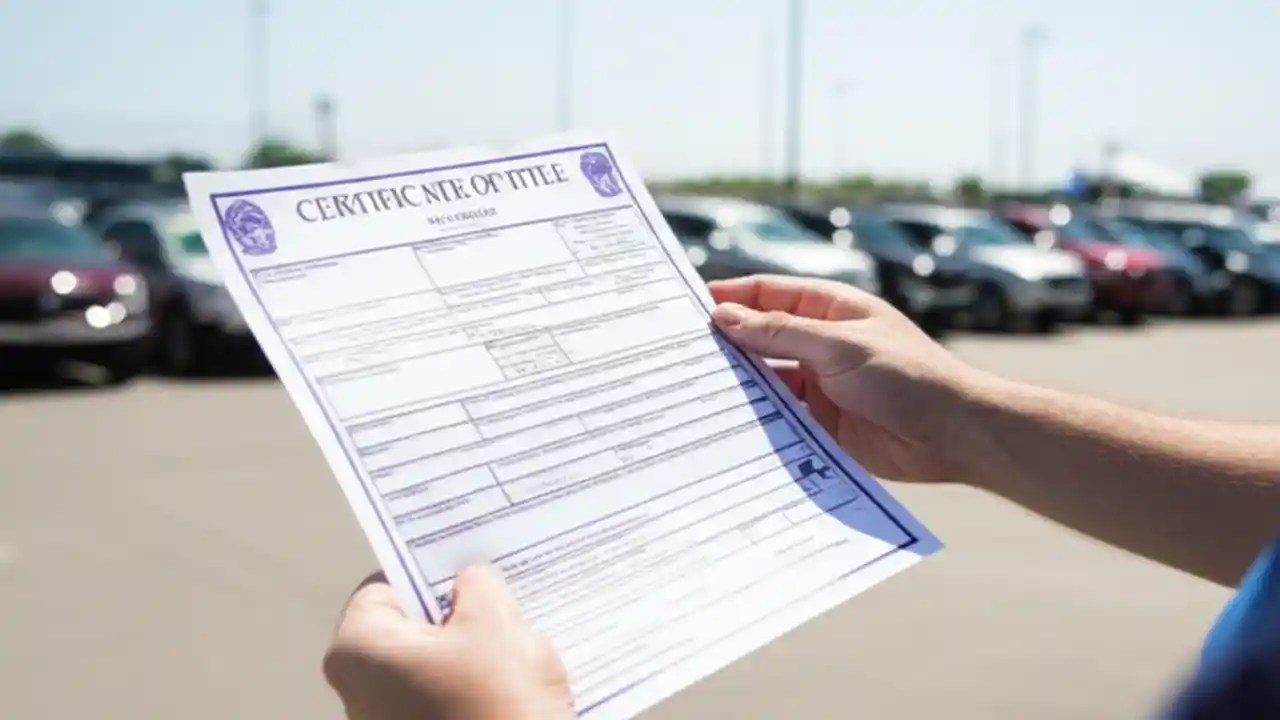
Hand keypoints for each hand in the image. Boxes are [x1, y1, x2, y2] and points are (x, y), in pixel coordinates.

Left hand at [323, 566, 573, 719]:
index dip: (429, 577)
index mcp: (357, 651)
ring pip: (430, 671)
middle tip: (499, 614)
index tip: (469, 577)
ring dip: (470, 660)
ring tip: (512, 658)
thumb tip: (469, 584)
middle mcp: (356, 694)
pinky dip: (472, 695)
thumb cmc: (493, 703)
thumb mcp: (495, 623)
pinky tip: (509, 696)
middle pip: (408, 631)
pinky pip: (442, 706)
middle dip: (455, 620)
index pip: (384, 588)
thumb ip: (477, 587)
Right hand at [710, 275, 988, 482]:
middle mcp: (818, 343)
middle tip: (676, 352)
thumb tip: (725, 317)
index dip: (728, 297)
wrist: (954, 435)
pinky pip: (777, 416)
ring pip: (764, 379)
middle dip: (724, 343)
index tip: (685, 308)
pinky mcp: (819, 423)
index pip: (767, 294)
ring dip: (735, 383)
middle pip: (759, 337)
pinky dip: (753, 418)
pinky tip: (722, 422)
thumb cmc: (908, 376)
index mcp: (829, 309)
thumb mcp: (840, 346)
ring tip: (688, 389)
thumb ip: (781, 333)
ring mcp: (818, 384)